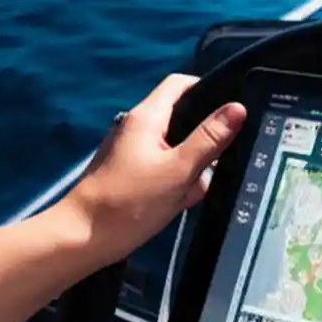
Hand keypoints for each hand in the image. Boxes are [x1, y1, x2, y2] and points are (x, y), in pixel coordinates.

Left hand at [58, 73, 245, 265]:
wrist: (83, 238)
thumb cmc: (130, 201)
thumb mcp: (179, 170)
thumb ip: (209, 139)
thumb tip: (238, 108)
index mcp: (147, 117)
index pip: (181, 84)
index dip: (210, 89)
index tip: (233, 112)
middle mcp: (138, 127)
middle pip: (184, 119)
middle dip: (204, 143)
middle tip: (216, 163)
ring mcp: (133, 150)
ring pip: (178, 149)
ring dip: (191, 169)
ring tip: (189, 191)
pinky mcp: (132, 172)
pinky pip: (166, 169)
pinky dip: (176, 183)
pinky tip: (176, 201)